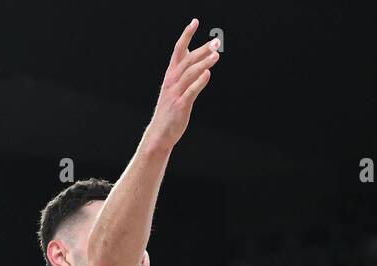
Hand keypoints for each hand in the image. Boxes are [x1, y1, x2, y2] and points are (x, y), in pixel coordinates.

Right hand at [146, 20, 220, 147]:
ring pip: (190, 73)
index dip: (186, 35)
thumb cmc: (170, 110)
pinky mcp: (181, 105)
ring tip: (216, 55)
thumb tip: (197, 60)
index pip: (178, 50)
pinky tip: (208, 74)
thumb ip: (185, 74)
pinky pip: (191, 91)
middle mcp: (172, 80)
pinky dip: (199, 81)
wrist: (160, 132)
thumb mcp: (175, 88)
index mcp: (171, 75)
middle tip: (216, 42)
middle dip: (202, 49)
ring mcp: (176, 92)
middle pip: (188, 60)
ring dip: (203, 62)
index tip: (195, 22)